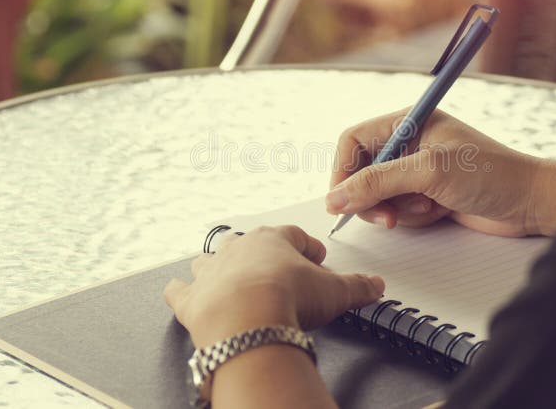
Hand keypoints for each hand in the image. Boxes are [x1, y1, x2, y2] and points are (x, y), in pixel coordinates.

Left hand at [164, 225, 384, 347]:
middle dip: (264, 257)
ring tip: (233, 280)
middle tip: (279, 274)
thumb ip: (358, 286)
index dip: (307, 247)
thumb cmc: (288, 297)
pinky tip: (182, 291)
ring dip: (219, 268)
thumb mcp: (335, 291)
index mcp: (273, 239)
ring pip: (210, 260)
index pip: (294, 236)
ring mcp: (211, 272)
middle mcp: (238, 249)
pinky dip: (180, 291)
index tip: (316, 257)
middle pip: (251, 245)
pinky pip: (178, 289)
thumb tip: (377, 285)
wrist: (249, 320)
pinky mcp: (191, 299)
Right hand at [326, 108, 548, 236]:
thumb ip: (378, 182)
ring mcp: (417, 170)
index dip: (343, 171)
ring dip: (399, 210)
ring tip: (429, 208)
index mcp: (409, 121)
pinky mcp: (427, 193)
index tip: (342, 201)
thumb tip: (336, 197)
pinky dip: (413, 217)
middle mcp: (409, 143)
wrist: (531, 202)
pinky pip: (399, 210)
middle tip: (389, 217)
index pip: (354, 140)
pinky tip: (439, 212)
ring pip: (379, 196)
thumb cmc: (491, 174)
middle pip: (362, 171)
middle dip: (373, 197)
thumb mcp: (429, 172)